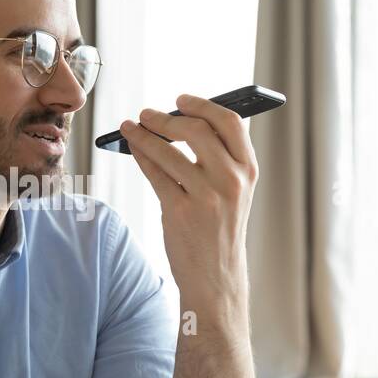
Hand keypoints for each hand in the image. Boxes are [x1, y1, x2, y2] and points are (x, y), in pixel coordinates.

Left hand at [119, 94, 258, 303]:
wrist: (216, 277)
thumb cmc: (220, 229)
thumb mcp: (233, 192)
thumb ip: (219, 158)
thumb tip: (180, 123)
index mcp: (247, 170)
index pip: (228, 122)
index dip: (202, 106)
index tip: (180, 100)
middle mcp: (231, 180)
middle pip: (195, 131)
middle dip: (165, 118)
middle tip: (147, 114)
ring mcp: (206, 196)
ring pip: (168, 151)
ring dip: (144, 134)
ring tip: (130, 127)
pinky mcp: (180, 212)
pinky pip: (154, 173)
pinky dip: (140, 156)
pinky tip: (133, 148)